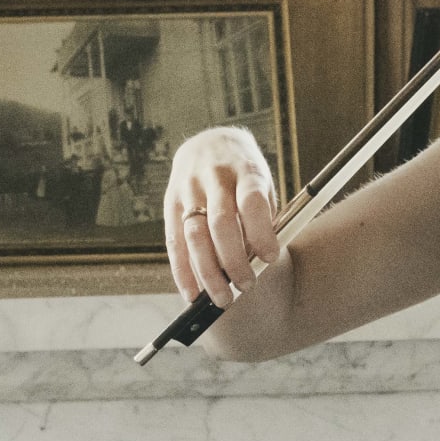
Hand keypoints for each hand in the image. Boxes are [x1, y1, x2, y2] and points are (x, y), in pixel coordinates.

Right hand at [162, 125, 282, 305]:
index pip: (251, 202)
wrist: (209, 142)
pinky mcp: (170, 202)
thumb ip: (260, 218)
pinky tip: (191, 293)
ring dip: (207, 272)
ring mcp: (187, 189)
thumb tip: (257, 264)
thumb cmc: (244, 174)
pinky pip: (173, 241)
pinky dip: (182, 271)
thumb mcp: (262, 184)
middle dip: (233, 261)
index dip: (260, 232)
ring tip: (222, 298)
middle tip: (246, 286)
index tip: (269, 258)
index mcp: (245, 170)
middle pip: (220, 223)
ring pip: (194, 235)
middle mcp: (214, 177)